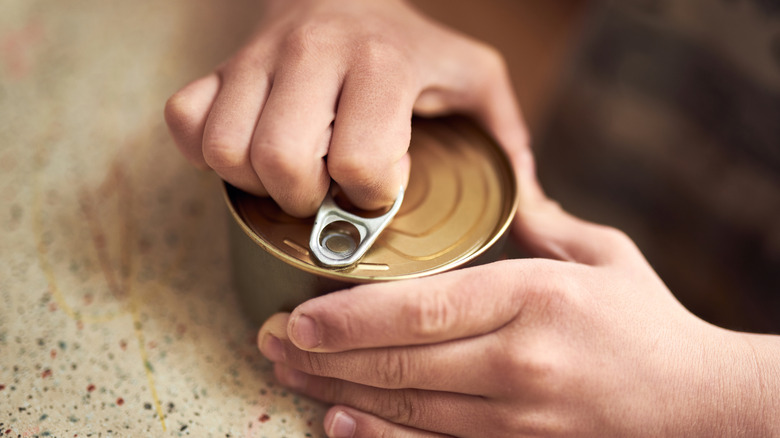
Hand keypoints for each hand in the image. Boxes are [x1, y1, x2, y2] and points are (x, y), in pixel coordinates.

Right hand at [164, 0, 528, 216]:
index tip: (381, 188)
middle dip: (307, 200)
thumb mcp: (475, 80)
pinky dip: (207, 152)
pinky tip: (248, 151)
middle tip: (328, 190)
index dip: (371, 195)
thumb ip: (506, 140)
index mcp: (383, 61)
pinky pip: (185, 121)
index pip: (360, 159)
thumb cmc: (414, 49)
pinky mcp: (220, 67)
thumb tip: (538, 214)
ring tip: (290, 175)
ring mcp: (258, 58)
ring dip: (257, 183)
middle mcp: (313, 52)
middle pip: (282, 162)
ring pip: (226, 149)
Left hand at [257, 175, 778, 436]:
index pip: (425, 308)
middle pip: (401, 362)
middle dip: (324, 355)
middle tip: (268, 343)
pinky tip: (338, 425)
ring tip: (287, 375)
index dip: (352, 317)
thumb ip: (544, 225)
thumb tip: (508, 194)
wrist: (698, 405)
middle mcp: (520, 361)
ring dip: (337, 392)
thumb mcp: (603, 255)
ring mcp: (518, 417)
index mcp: (536, 297)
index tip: (297, 316)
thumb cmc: (647, 322)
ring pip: (408, 407)